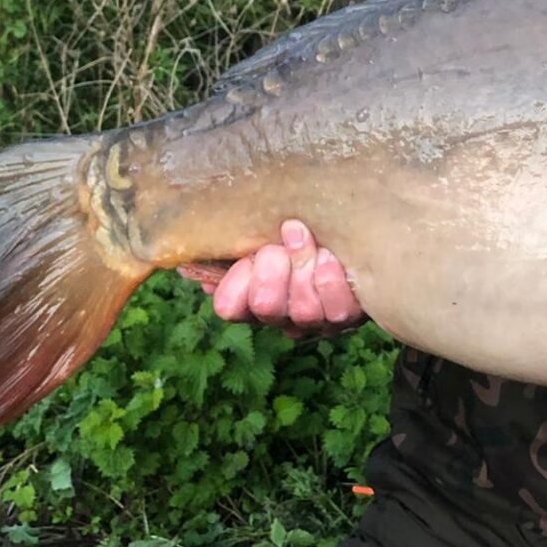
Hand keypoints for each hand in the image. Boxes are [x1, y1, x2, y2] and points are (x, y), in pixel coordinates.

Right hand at [177, 220, 365, 338]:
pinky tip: (331, 257)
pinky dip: (330, 281)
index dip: (236, 284)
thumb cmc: (304, 227)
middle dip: (270, 272)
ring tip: (305, 241)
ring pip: (301, 310)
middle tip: (277, 248)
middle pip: (265, 307)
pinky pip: (337, 309)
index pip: (230, 306)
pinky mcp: (349, 314)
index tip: (250, 256)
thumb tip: (190, 264)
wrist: (357, 234)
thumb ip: (234, 244)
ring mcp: (317, 318)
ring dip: (302, 269)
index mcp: (254, 295)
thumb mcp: (265, 231)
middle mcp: (283, 314)